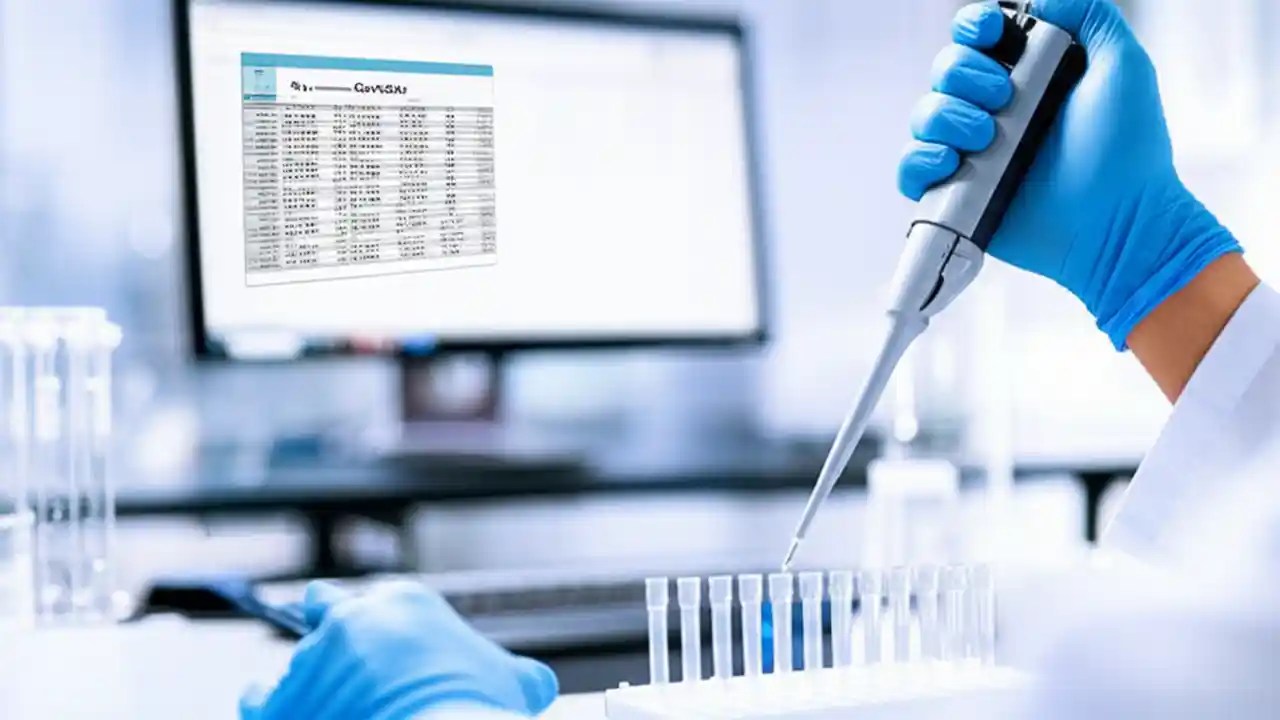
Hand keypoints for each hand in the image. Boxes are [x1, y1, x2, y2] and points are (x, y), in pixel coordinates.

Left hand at [240, 581, 558, 719]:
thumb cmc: (475, 710)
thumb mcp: (514, 683)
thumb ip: (517, 675)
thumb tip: (538, 684)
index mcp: (405, 602)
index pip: (374, 597)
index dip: (372, 618)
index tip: (377, 639)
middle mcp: (352, 620)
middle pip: (322, 604)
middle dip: (325, 620)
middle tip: (336, 648)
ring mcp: (312, 659)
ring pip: (297, 659)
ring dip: (307, 679)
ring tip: (323, 704)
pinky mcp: (279, 699)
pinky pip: (259, 696)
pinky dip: (269, 703)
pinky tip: (284, 710)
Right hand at [897, 0, 1241, 349]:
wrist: (1117, 222)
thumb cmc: (1128, 152)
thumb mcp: (1124, 65)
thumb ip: (1089, 15)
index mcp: (1027, 77)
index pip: (976, 38)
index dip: (972, 28)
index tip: (991, 34)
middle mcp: (994, 112)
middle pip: (944, 70)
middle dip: (966, 76)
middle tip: (1005, 98)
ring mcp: (972, 155)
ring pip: (924, 115)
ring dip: (948, 118)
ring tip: (988, 138)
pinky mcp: (957, 196)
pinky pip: (910, 169)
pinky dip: (921, 160)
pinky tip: (953, 162)